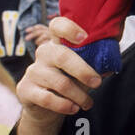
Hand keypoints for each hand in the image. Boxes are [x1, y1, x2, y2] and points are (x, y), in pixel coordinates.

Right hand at [15, 18, 102, 134]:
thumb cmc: (68, 82)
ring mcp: (33, 71)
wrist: (44, 107)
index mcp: (58, 43)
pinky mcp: (25, 89)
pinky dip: (64, 105)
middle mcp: (43, 53)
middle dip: (84, 71)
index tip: (84, 37)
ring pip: (59, 82)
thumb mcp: (81, 72)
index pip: (57, 26)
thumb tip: (109, 66)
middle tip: (97, 83)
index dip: (69, 28)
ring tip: (88, 103)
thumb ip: (92, 66)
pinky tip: (73, 108)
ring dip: (78, 95)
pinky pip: (47, 98)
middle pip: (62, 56)